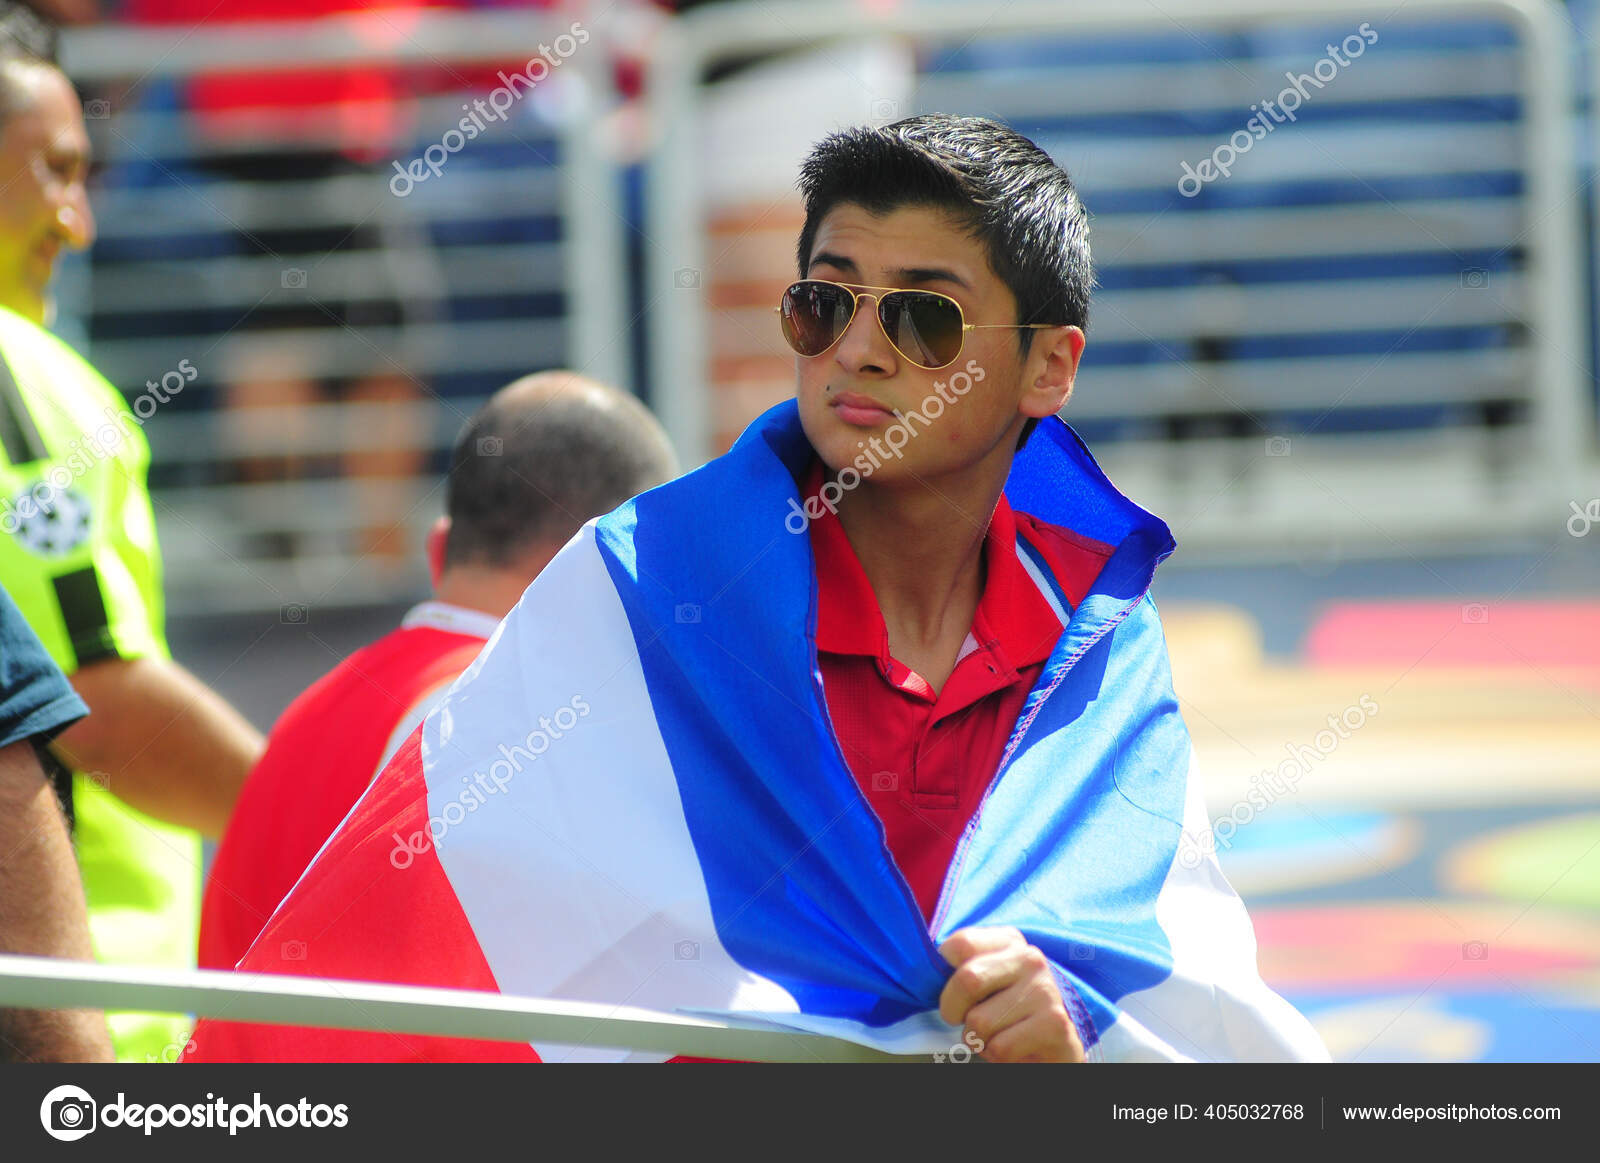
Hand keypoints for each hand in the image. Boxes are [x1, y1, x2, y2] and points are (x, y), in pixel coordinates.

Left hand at [938, 926, 1084, 1062]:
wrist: (1053, 1043)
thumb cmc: (1006, 1010)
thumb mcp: (986, 979)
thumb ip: (962, 967)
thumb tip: (924, 971)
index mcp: (1009, 941)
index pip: (960, 943)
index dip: (944, 974)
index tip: (954, 991)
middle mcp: (1030, 959)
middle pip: (968, 981)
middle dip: (954, 1009)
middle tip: (963, 1019)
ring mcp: (1045, 990)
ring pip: (979, 1022)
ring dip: (978, 1039)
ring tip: (996, 1033)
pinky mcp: (1055, 1025)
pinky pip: (1000, 1047)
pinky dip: (996, 1055)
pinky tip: (1011, 1047)